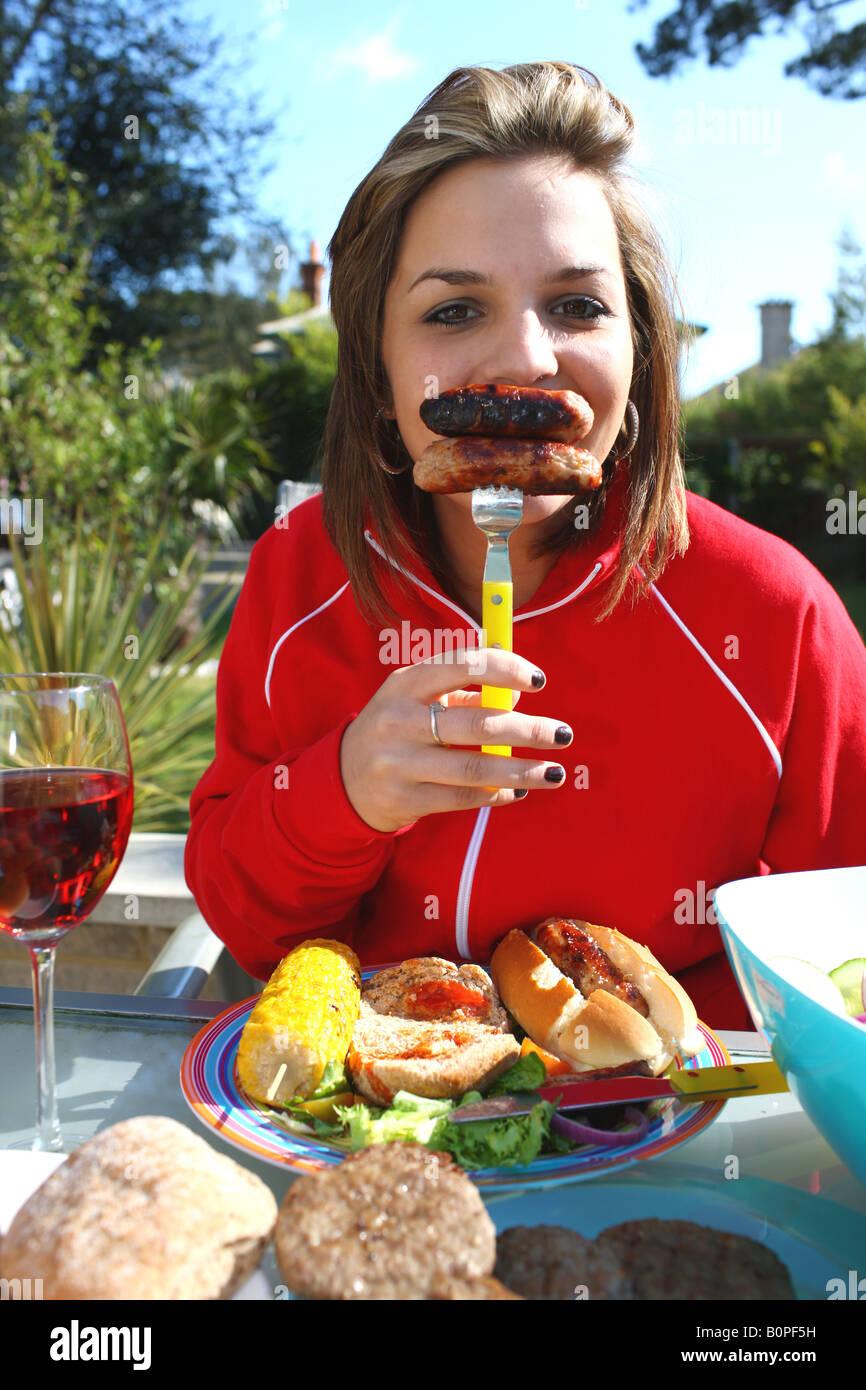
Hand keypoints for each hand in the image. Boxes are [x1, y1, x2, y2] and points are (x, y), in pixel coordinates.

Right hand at [339, 648, 572, 832]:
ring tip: (554, 773)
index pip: (461, 665)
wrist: (344, 779)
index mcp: (406, 683)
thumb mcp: (420, 700)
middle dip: (527, 730)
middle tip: (562, 734)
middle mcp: (399, 720)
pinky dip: (496, 794)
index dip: (505, 669)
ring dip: (522, 771)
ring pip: (473, 767)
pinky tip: (519, 791)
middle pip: (476, 723)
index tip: (540, 681)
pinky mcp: (403, 799)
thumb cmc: (400, 728)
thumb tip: (519, 697)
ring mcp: (398, 762)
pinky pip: (461, 798)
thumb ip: (468, 694)